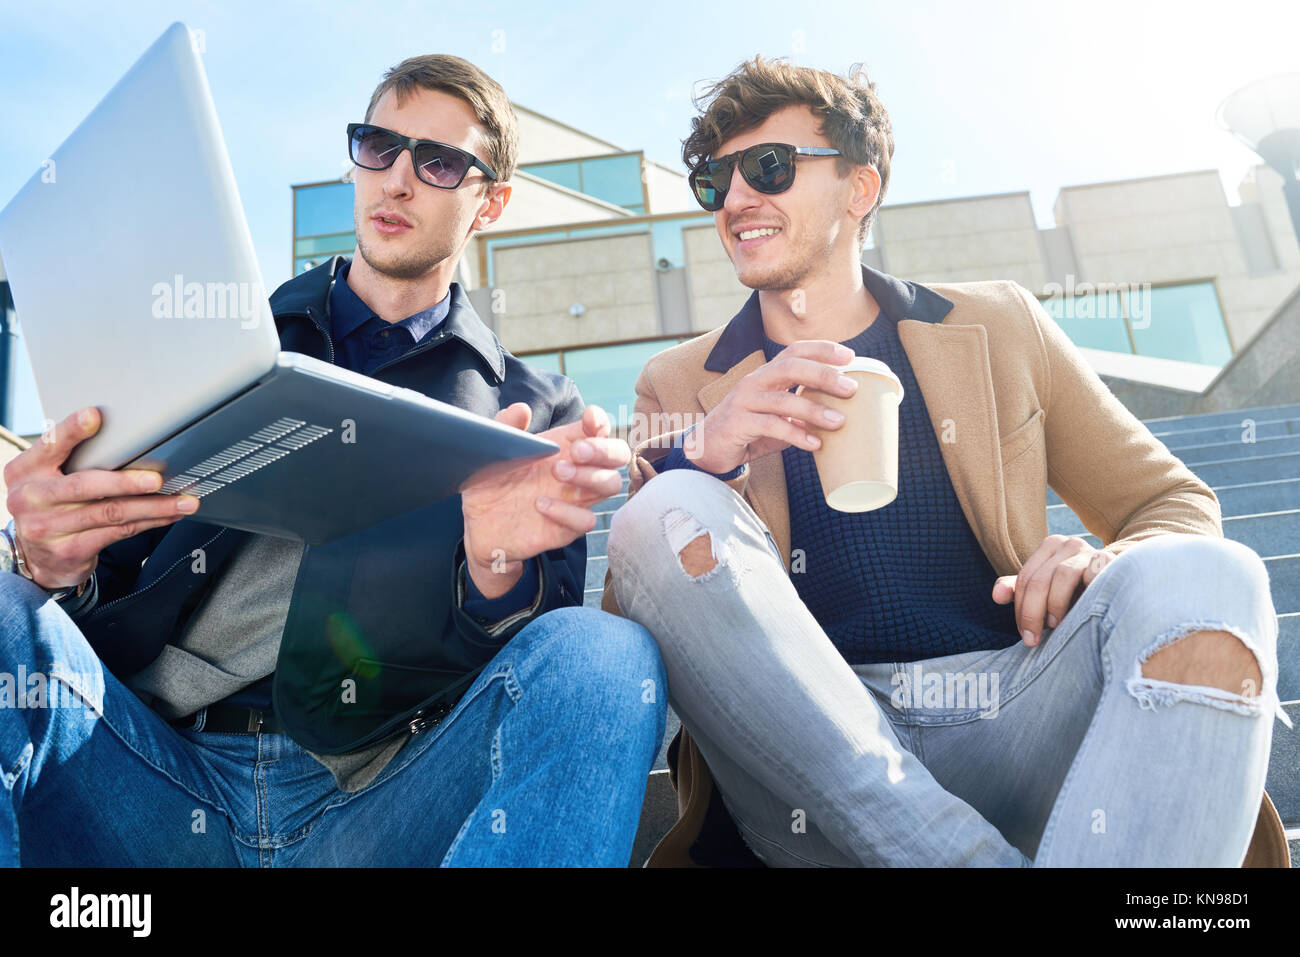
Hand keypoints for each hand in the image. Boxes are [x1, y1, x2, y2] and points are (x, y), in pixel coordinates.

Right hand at [3, 406, 198, 589]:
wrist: (36, 557)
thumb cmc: (49, 505)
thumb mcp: (46, 478)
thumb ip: (69, 457)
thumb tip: (121, 436)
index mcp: (25, 471)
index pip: (49, 445)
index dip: (71, 431)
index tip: (94, 416)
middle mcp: (31, 498)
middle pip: (85, 486)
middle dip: (126, 482)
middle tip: (156, 479)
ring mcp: (49, 528)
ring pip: (111, 513)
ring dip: (154, 506)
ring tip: (182, 501)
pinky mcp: (70, 550)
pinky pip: (119, 533)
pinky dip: (150, 522)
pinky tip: (169, 516)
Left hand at [461, 403, 628, 598]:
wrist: (477, 524)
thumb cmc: (491, 482)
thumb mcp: (493, 450)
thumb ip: (505, 426)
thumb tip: (522, 409)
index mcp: (565, 446)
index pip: (597, 429)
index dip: (600, 422)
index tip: (589, 419)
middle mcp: (577, 471)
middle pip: (618, 455)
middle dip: (605, 450)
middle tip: (576, 452)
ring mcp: (575, 499)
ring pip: (611, 484)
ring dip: (590, 477)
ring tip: (557, 473)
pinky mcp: (567, 527)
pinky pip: (586, 520)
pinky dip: (568, 512)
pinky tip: (541, 505)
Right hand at [683, 340, 858, 474]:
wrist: (708, 449)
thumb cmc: (748, 430)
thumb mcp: (777, 416)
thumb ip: (801, 412)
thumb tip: (838, 414)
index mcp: (766, 375)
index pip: (794, 351)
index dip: (821, 350)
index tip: (850, 356)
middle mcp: (754, 382)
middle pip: (790, 367)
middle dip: (823, 375)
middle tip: (851, 388)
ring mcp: (743, 401)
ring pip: (782, 399)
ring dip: (814, 410)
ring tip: (839, 421)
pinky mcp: (737, 423)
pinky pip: (771, 426)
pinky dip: (796, 434)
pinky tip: (815, 444)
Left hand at [992, 534, 1114, 645]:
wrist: (1126, 585)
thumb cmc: (1080, 591)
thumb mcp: (1049, 589)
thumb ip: (1020, 590)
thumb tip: (996, 597)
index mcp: (1051, 546)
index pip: (1025, 578)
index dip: (1021, 608)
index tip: (1025, 635)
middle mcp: (1069, 543)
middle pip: (1038, 579)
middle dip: (1031, 612)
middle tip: (1032, 639)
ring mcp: (1091, 550)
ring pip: (1062, 575)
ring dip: (1055, 604)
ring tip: (1056, 625)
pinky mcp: (1112, 562)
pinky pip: (1093, 575)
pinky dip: (1084, 595)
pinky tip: (1082, 613)